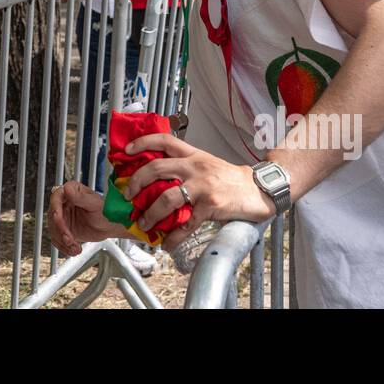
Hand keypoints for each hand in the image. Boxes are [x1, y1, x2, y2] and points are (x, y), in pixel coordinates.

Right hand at [47, 180, 128, 256]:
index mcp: (72, 191)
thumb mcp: (95, 204)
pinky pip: (57, 239)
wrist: (111, 226)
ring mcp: (63, 216)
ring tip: (76, 248)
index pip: (56, 197)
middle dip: (60, 230)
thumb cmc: (106, 211)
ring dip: (63, 241)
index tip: (58, 219)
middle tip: (69, 240)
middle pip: (53, 216)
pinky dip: (64, 247)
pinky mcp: (64, 229)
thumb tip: (67, 188)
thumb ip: (80, 197)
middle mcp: (65, 203)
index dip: (55, 208)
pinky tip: (74, 250)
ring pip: (54, 229)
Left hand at [121, 134, 274, 248]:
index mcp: (193, 154)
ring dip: (150, 214)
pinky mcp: (210, 205)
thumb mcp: (206, 164)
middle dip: (136, 183)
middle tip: (127, 195)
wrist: (258, 189)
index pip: (164, 140)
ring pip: (166, 198)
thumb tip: (157, 179)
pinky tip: (167, 243)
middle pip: (157, 168)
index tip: (126, 151)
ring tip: (144, 224)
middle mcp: (195, 167)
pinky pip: (186, 224)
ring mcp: (202, 186)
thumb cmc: (230, 179)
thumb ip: (185, 167)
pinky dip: (173, 237)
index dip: (142, 142)